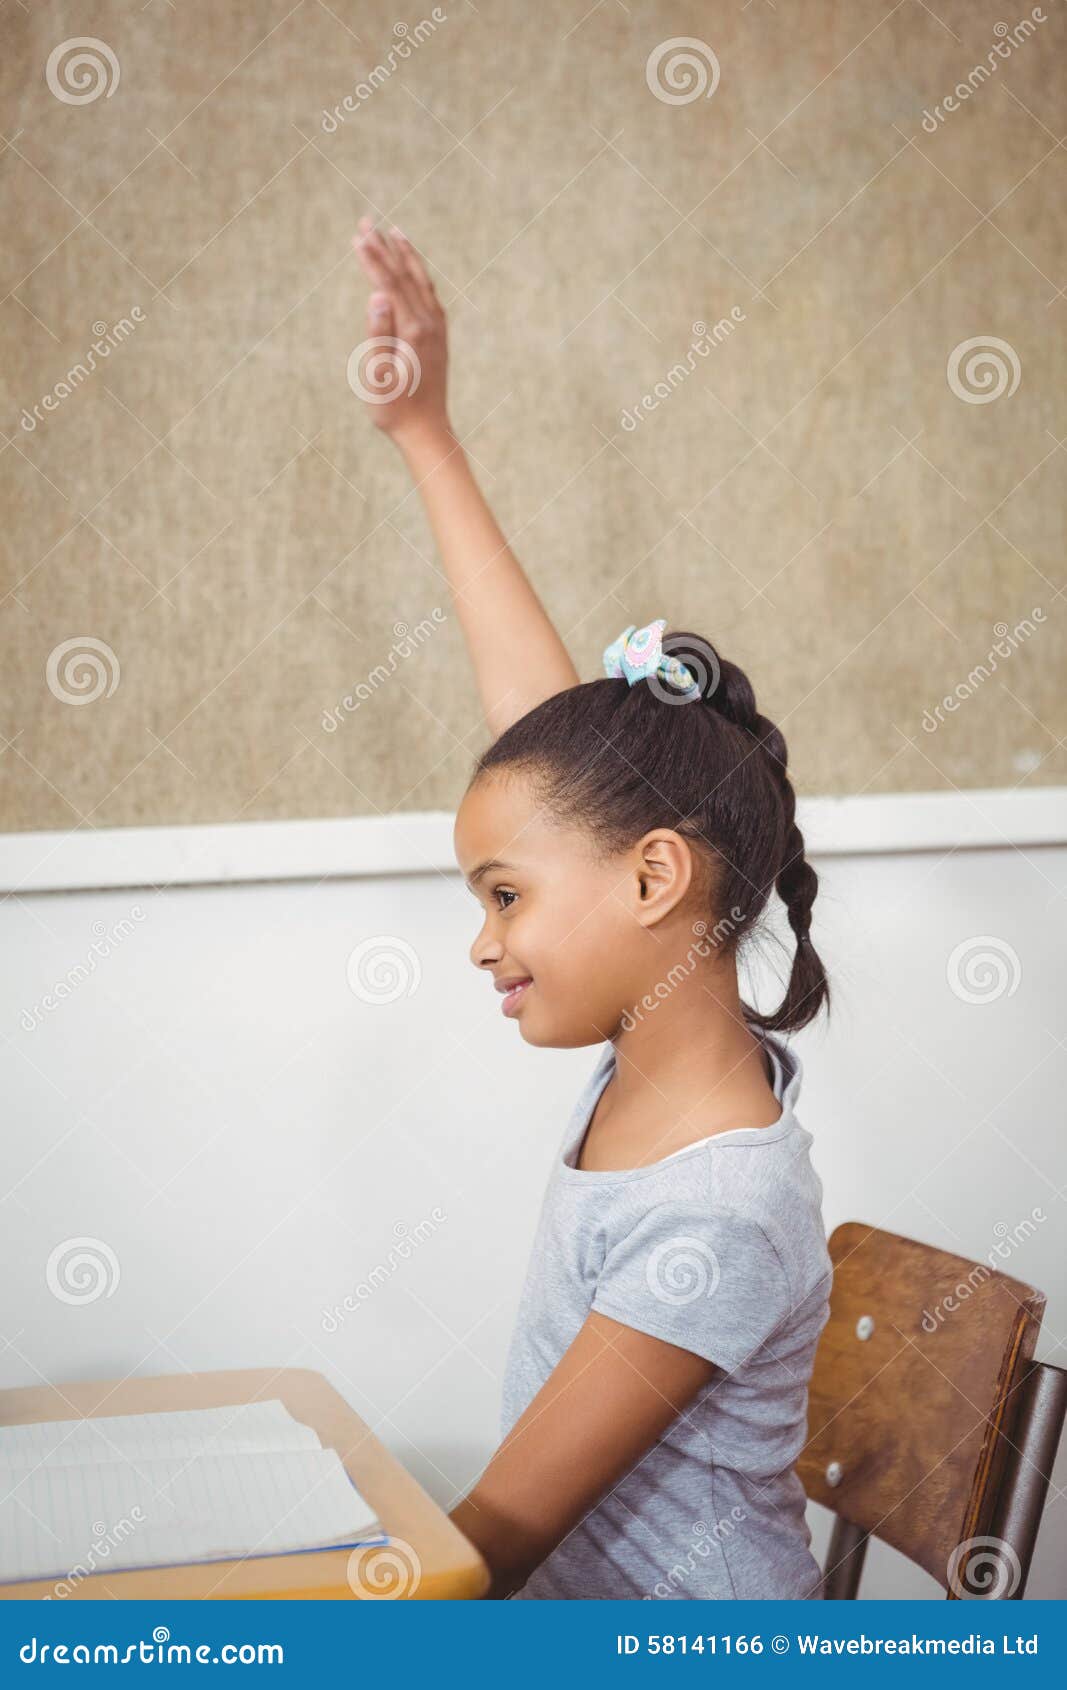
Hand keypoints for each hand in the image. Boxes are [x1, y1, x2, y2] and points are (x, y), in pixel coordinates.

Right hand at [350, 215, 450, 448]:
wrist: (427, 432)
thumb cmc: (395, 409)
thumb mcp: (378, 375)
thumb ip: (378, 334)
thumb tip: (377, 296)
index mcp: (413, 330)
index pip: (388, 283)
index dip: (371, 258)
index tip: (357, 234)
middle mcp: (430, 324)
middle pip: (404, 275)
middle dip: (384, 247)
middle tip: (366, 221)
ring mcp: (438, 330)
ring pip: (421, 282)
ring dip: (406, 256)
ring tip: (394, 233)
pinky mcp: (439, 338)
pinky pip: (430, 296)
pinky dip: (419, 276)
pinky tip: (413, 271)